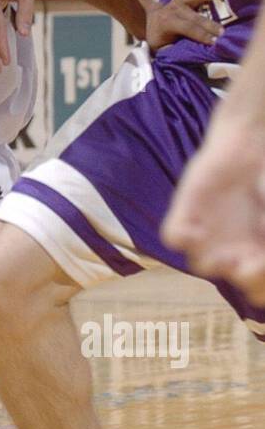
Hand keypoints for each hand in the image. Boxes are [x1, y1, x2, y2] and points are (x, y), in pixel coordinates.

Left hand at [146, 0, 221, 52]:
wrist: (149, 23)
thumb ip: (177, 50)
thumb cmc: (160, 40)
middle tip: (223, 32)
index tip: (215, 42)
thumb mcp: (163, 49)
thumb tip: (192, 53)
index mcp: (167, 23)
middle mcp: (172, 9)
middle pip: (194, 16)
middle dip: (209, 24)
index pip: (187, 29)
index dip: (201, 35)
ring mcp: (177, 0)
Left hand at [162, 115, 264, 304]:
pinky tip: (197, 232)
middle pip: (234, 280)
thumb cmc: (264, 178)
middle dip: (246, 278)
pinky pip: (173, 236)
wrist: (245, 142)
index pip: (258, 286)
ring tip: (227, 254)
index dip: (262, 285)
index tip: (262, 262)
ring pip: (200, 264)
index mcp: (255, 249)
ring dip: (214, 263)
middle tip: (249, 264)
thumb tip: (261, 237)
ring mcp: (205, 231)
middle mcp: (230, 244)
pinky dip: (183, 238)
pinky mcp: (184, 212)